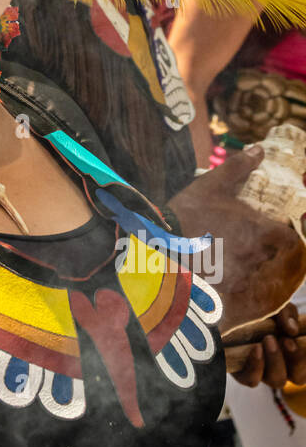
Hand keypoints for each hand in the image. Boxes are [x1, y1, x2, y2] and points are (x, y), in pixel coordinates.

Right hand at [168, 147, 305, 336]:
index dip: (280, 233)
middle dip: (261, 250)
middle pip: (271, 257)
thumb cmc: (187, 217)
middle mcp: (257, 258)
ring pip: (253, 274)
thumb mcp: (210, 185)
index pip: (288, 237)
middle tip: (239, 240)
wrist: (157, 254)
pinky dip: (229, 284)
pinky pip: (236, 292)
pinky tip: (210, 276)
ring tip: (221, 258)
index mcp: (260, 231)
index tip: (266, 228)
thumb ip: (237, 167)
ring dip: (244, 266)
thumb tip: (258, 149)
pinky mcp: (225, 297)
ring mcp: (242, 280)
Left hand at [226, 302, 305, 387]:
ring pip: (277, 380)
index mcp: (290, 352)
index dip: (304, 359)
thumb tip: (292, 330)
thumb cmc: (253, 304)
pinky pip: (252, 380)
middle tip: (285, 340)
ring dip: (276, 361)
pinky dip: (256, 367)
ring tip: (268, 339)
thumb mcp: (274, 304)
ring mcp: (260, 370)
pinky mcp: (239, 372)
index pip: (304, 367)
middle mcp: (278, 365)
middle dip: (296, 359)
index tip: (295, 339)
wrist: (218, 303)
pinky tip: (255, 348)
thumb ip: (287, 314)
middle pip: (297, 377)